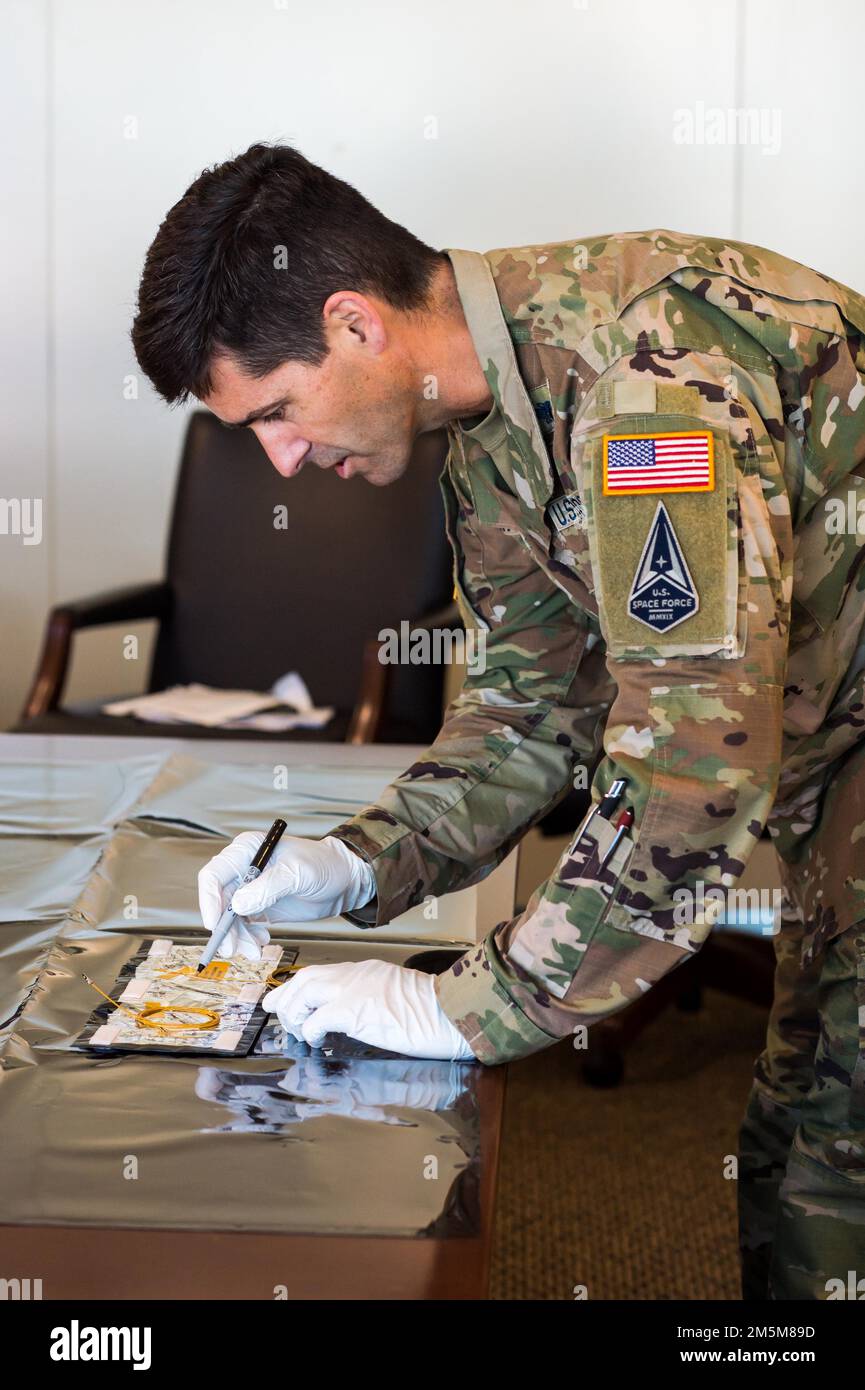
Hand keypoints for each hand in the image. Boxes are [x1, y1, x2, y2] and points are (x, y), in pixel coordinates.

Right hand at [197, 832, 375, 958]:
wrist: (343, 880)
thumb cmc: (323, 865)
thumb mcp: (297, 874)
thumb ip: (268, 888)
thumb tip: (238, 905)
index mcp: (246, 850)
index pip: (213, 875)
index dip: (209, 901)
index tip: (215, 926)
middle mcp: (243, 869)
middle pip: (217, 901)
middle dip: (223, 927)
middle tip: (233, 949)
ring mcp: (249, 889)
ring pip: (228, 918)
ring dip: (237, 938)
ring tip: (255, 950)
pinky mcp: (258, 906)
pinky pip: (242, 926)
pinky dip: (247, 938)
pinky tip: (261, 943)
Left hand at [262, 960, 475, 1060]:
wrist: (452, 1012)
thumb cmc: (434, 1011)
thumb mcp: (396, 995)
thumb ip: (372, 998)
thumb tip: (353, 1017)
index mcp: (366, 971)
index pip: (321, 972)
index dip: (298, 986)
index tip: (285, 998)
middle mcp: (355, 975)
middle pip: (305, 978)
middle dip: (285, 996)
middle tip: (275, 1013)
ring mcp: (354, 991)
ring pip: (304, 992)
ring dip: (294, 1013)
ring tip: (300, 1031)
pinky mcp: (354, 1011)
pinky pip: (316, 1020)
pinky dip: (310, 1031)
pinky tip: (317, 1041)